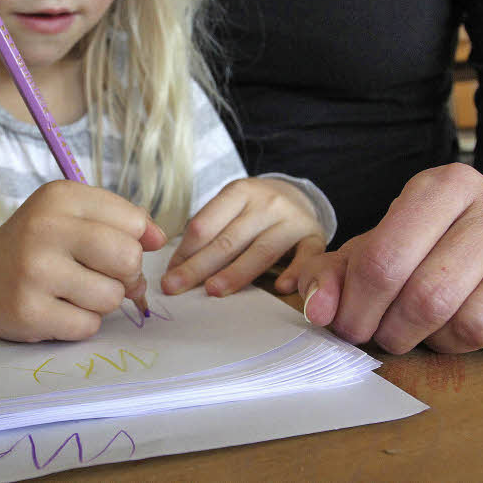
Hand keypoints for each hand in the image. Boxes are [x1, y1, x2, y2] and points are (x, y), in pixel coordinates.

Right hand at [0, 180, 165, 342]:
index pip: (133, 221)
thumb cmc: (37, 243)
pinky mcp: (29, 311)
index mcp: (61, 197)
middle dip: (128, 274)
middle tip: (109, 276)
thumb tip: (159, 239)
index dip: (136, 241)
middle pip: (128, 258)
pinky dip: (83, 322)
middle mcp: (46, 228)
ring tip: (76, 291)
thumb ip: (121, 219)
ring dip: (103, 301)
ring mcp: (35, 271)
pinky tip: (60, 308)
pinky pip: (89, 325)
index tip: (116, 248)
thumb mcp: (72, 214)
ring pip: (112, 297)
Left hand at [161, 177, 326, 296]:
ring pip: (261, 251)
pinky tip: (281, 287)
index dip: (185, 251)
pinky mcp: (314, 236)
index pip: (206, 224)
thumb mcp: (231, 208)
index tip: (169, 273)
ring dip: (235, 273)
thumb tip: (177, 268)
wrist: (297, 196)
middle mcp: (267, 203)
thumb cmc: (254, 210)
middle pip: (228, 240)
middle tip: (175, 287)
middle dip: (198, 267)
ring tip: (213, 291)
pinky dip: (295, 272)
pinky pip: (306, 256)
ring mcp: (292, 219)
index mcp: (239, 191)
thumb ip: (209, 232)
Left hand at [297, 163, 482, 352]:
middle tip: (386, 337)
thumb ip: (335, 273)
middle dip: (394, 331)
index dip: (358, 306)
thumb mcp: (380, 244)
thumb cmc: (435, 239)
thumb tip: (316, 307)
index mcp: (445, 184)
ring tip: (432, 329)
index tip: (349, 325)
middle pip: (428, 295)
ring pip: (474, 322)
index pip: (385, 259)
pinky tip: (475, 322)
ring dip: (441, 342)